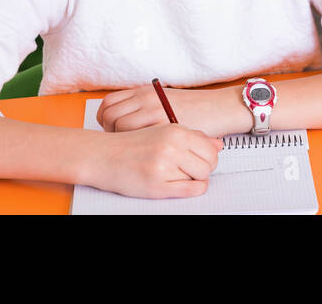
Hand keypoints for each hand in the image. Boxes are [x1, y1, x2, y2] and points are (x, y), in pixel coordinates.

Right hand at [80, 123, 222, 198]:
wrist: (103, 155)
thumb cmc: (133, 144)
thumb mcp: (164, 132)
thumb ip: (193, 137)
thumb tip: (219, 145)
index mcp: (176, 131)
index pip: (211, 149)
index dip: (209, 158)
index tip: (200, 161)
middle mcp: (172, 147)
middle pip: (208, 165)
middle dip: (203, 170)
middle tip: (190, 170)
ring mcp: (164, 166)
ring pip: (200, 178)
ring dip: (193, 179)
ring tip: (178, 175)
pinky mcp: (156, 185)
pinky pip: (189, 190)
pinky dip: (192, 190)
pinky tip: (181, 185)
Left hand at [97, 84, 245, 137]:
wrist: (219, 108)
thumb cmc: (196, 108)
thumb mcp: (166, 100)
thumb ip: (147, 107)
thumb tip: (126, 120)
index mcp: (146, 92)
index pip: (109, 103)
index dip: (104, 119)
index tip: (109, 129)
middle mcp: (147, 98)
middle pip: (110, 115)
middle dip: (108, 131)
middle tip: (118, 141)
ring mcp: (155, 110)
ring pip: (120, 125)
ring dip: (119, 138)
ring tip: (130, 147)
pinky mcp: (162, 124)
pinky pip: (137, 133)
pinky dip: (134, 143)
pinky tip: (141, 149)